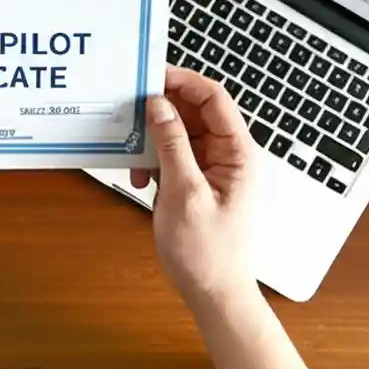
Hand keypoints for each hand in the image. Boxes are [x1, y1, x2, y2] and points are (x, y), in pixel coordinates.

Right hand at [132, 66, 256, 309]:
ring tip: (135, 158)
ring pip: (178, 132)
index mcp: (237, 153)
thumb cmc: (207, 252)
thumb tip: (159, 104)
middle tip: (131, 112)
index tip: (151, 76)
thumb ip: (172, 145)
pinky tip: (140, 178)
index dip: (184, 81)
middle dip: (161, 110)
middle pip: (194, 111)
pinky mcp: (194, 181)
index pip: (214, 98)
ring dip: (153, 140)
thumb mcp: (184, 193)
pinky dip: (152, 160)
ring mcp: (210, 168)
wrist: (214, 292)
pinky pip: (172, 154)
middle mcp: (227, 154)